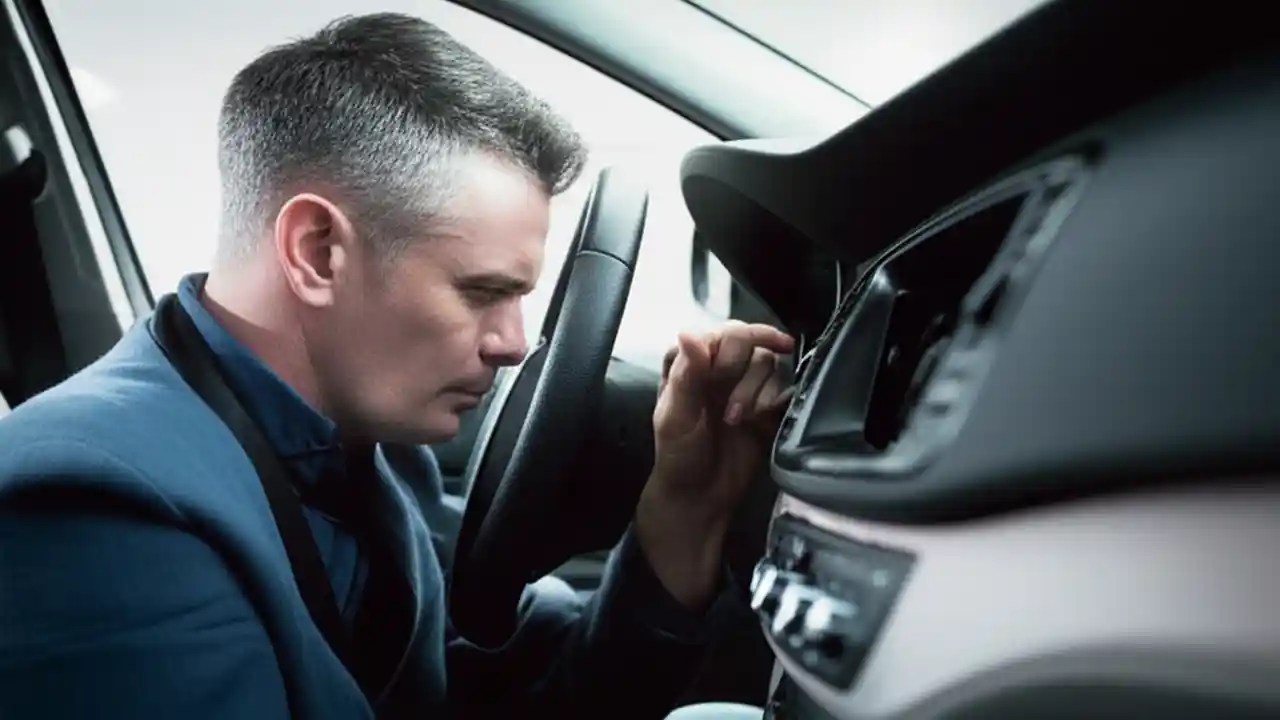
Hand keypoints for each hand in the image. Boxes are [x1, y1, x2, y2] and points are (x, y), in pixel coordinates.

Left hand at [635, 321, 794, 609]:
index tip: (719, 378)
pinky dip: (775, 401)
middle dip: (744, 373)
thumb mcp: (674, 417)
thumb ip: (686, 374)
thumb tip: (689, 331)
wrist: (702, 496)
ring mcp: (745, 383)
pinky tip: (760, 421)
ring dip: (757, 391)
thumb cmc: (679, 456)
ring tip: (738, 421)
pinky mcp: (768, 403)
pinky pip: (785, 385)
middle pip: (748, 340)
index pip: (719, 331)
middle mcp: (719, 365)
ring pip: (768, 362)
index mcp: (690, 360)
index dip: (727, 352)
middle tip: (731, 409)